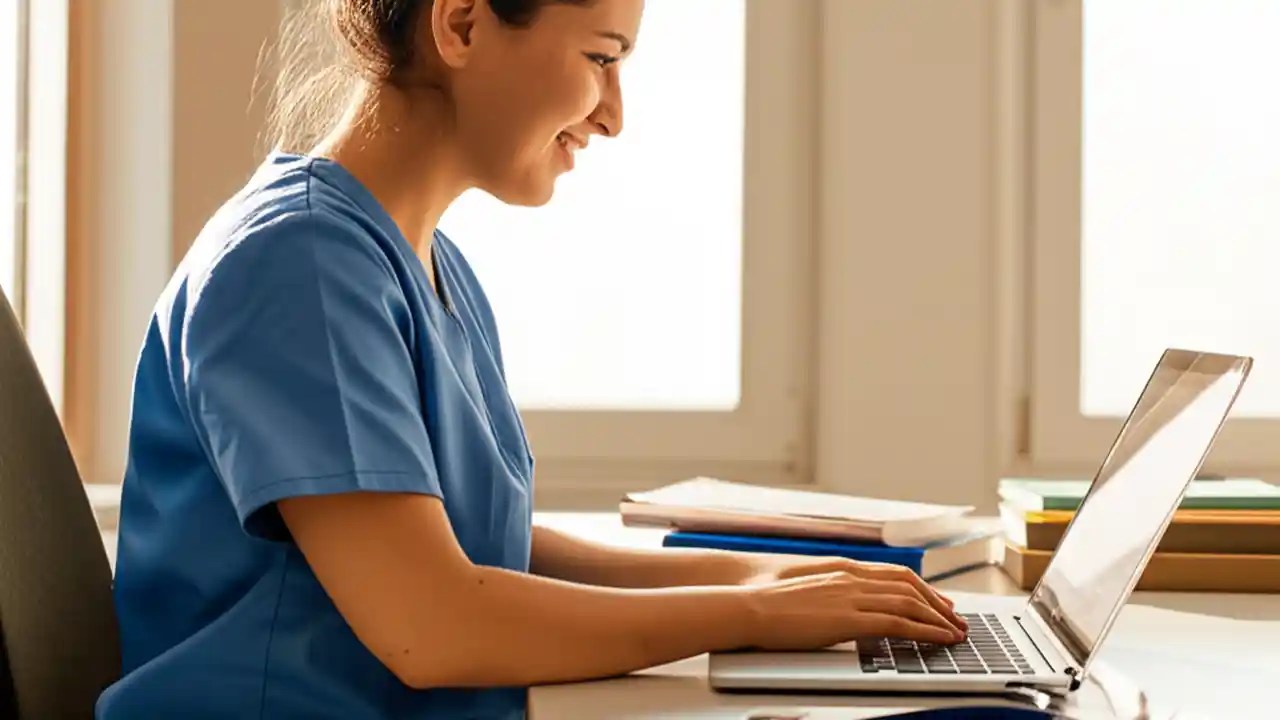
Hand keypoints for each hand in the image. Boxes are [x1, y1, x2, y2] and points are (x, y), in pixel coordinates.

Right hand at [737, 556, 967, 649]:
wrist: (747, 603)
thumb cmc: (766, 601)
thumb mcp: (805, 591)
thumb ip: (829, 594)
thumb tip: (840, 609)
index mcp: (841, 569)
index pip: (893, 574)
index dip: (920, 587)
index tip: (936, 601)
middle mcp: (852, 577)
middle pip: (908, 586)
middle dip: (936, 603)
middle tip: (956, 618)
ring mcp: (852, 595)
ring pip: (910, 603)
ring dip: (938, 618)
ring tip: (956, 632)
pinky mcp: (850, 617)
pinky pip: (899, 622)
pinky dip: (926, 630)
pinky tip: (940, 639)